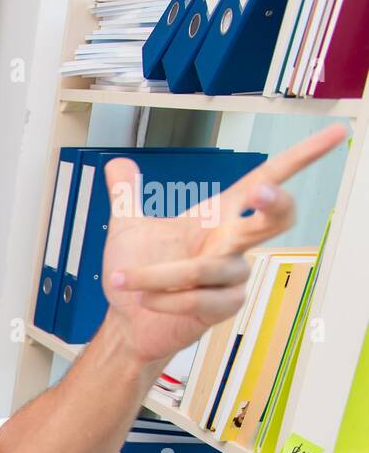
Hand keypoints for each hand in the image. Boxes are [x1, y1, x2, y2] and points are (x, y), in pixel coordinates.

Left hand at [98, 124, 346, 365]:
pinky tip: (146, 300)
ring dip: (157, 274)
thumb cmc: (138, 272)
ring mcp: (233, 276)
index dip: (302, 157)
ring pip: (205, 268)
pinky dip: (162, 297)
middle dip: (275, 203)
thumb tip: (116, 163)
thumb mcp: (127, 228)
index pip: (267, 179)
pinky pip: (197, 298)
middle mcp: (234, 243)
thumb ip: (126, 195)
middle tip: (260, 191)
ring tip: (125, 278)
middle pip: (276, 219)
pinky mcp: (225, 307)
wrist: (128, 320)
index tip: (336, 132)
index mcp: (219, 217)